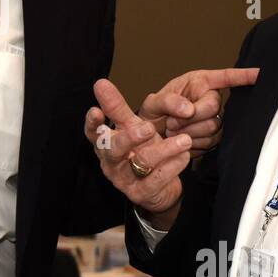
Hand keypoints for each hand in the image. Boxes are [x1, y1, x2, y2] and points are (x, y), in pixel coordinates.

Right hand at [84, 78, 193, 221]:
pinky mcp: (142, 193)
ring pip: (142, 163)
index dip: (92, 124)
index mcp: (104, 146)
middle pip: (114, 150)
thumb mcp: (130, 127)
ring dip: (165, 149)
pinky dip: (174, 164)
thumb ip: (116, 107)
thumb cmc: (141, 150)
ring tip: (185, 140)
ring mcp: (125, 181)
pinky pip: (158, 178)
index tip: (96, 110)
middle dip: (131, 137)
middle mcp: (110, 164)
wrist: (159, 188)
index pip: (93, 134)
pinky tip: (184, 155)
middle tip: (149, 127)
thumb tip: (100, 82)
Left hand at [137, 67, 259, 157]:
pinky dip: (194, 143)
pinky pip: (211, 141)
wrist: (151, 137)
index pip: (225, 77)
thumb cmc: (153, 114)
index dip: (244, 75)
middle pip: (213, 107)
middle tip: (171, 123)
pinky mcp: (214, 137)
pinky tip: (183, 140)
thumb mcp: (152, 103)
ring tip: (173, 130)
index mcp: (199, 82)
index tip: (260, 74)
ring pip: (213, 126)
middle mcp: (209, 98)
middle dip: (190, 117)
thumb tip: (188, 108)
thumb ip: (167, 101)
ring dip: (189, 132)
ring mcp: (214, 118)